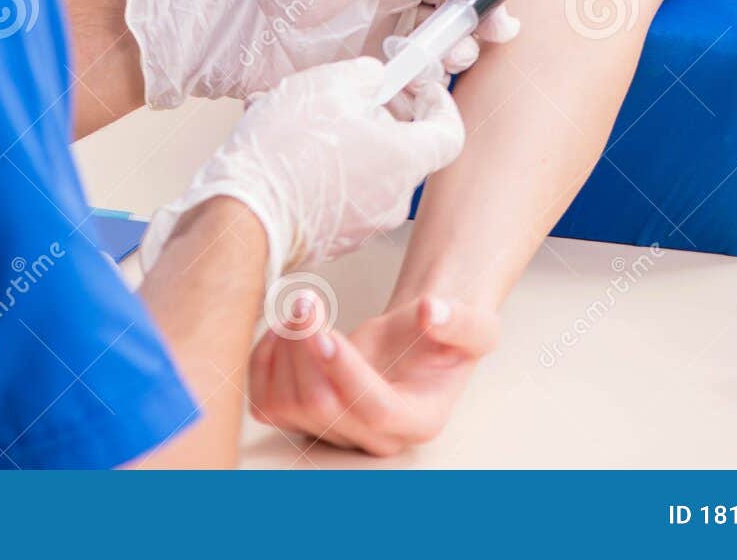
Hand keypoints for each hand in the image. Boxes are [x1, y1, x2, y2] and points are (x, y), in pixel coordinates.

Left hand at [122, 0, 498, 107]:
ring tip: (449, 57)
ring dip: (450, 56)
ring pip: (429, 55)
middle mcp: (381, 7)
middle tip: (482, 37)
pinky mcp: (355, 80)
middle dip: (471, 29)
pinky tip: (424, 82)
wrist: (224, 25)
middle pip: (445, 21)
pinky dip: (421, 86)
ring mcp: (369, 45)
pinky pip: (402, 85)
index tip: (501, 7)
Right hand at [139, 57, 466, 286]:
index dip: (438, 103)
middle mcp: (393, 199)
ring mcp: (364, 225)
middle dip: (378, 116)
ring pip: (366, 169)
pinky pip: (340, 193)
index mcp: (404, 160)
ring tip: (298, 120)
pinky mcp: (334, 238)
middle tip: (350, 96)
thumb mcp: (327, 86)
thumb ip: (364, 76)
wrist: (243, 215)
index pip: (450, 132)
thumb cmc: (285, 155)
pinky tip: (285, 149)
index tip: (420, 87)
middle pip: (402, 148)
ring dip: (342, 140)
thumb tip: (372, 80)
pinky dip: (323, 169)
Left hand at [248, 293, 499, 456]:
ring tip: (301, 306)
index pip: (375, 410)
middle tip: (305, 299)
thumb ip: (461, 322)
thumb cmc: (444, 335)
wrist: (417, 337)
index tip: (326, 331)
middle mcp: (374, 437)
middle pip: (323, 408)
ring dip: (284, 349)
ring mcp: (335, 431)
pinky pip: (266, 402)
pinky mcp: (303, 417)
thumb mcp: (474, 326)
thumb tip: (431, 312)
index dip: (346, 374)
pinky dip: (262, 362)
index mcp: (419, 418)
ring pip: (288, 406)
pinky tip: (283, 328)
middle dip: (305, 347)